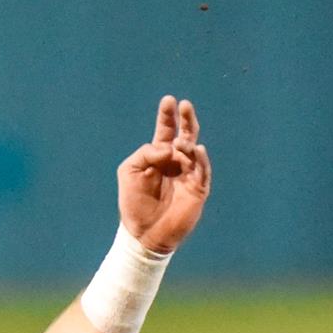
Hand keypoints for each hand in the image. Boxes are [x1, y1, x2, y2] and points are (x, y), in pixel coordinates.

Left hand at [118, 95, 211, 254]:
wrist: (144, 233)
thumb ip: (144, 153)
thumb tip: (167, 147)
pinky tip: (195, 150)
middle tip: (185, 105)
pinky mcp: (198, 188)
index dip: (167, 116)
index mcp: (158, 156)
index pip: (165, 131)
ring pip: (193, 151)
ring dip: (187, 143)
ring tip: (181, 142)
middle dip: (186, 120)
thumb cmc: (134, 203)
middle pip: (185, 135)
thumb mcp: (129, 171)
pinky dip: (200, 159)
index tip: (169, 100)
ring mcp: (189, 174)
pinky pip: (202, 170)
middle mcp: (176, 162)